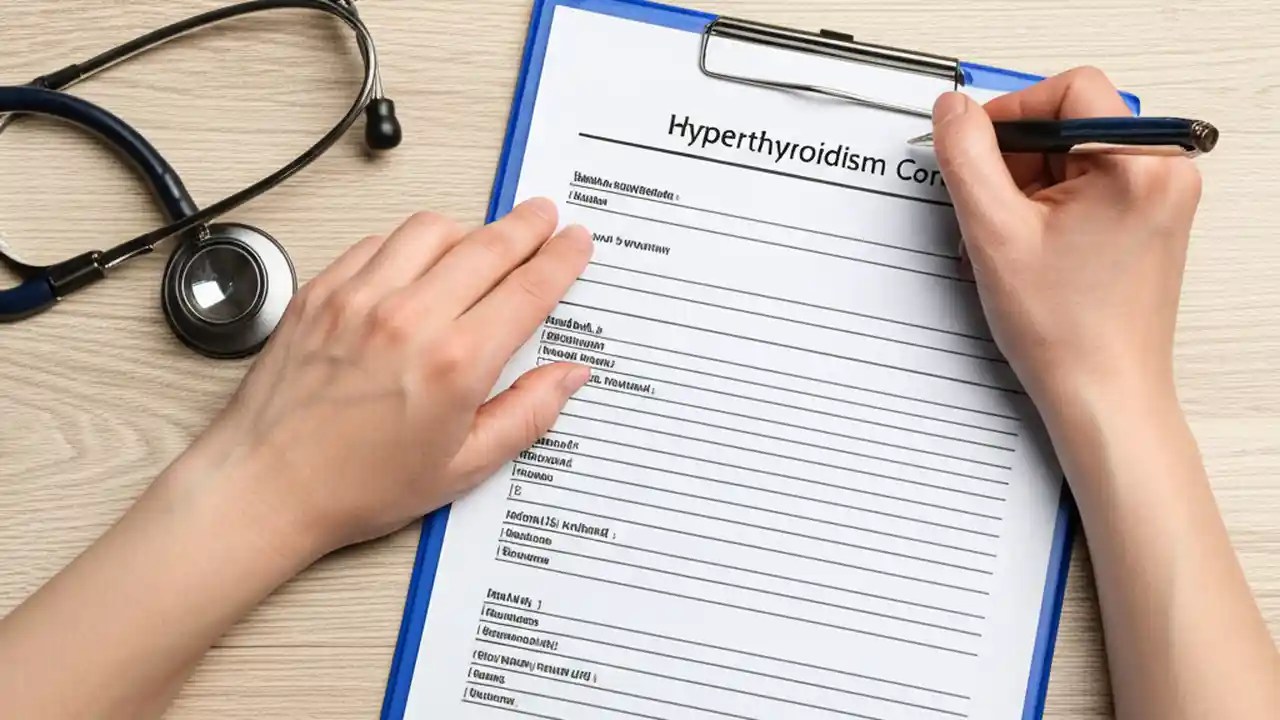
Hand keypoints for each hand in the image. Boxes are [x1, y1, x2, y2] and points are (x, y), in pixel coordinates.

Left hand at [167, 198, 592, 557]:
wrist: (266, 487)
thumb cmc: (358, 486)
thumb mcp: (463, 467)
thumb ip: (526, 414)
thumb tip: (569, 375)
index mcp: (455, 364)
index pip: (527, 289)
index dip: (561, 259)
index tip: (575, 242)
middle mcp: (409, 319)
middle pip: (487, 246)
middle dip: (526, 226)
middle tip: (544, 217)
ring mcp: (360, 298)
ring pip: (432, 230)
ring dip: (468, 229)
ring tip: (482, 242)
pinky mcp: (321, 291)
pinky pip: (377, 243)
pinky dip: (408, 243)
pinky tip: (417, 264)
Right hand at [929, 68, 1200, 411]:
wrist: (1103, 393)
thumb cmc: (1065, 331)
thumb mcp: (995, 233)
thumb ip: (967, 157)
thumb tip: (954, 111)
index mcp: (1137, 165)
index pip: (1069, 89)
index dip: (1011, 112)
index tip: (976, 147)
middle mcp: (1164, 172)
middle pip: (1073, 121)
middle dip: (1018, 158)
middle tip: (993, 208)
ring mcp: (1162, 197)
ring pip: (1077, 155)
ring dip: (1030, 185)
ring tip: (1011, 238)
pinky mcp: (1150, 219)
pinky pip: (1091, 183)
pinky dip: (1051, 204)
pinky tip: (1031, 246)